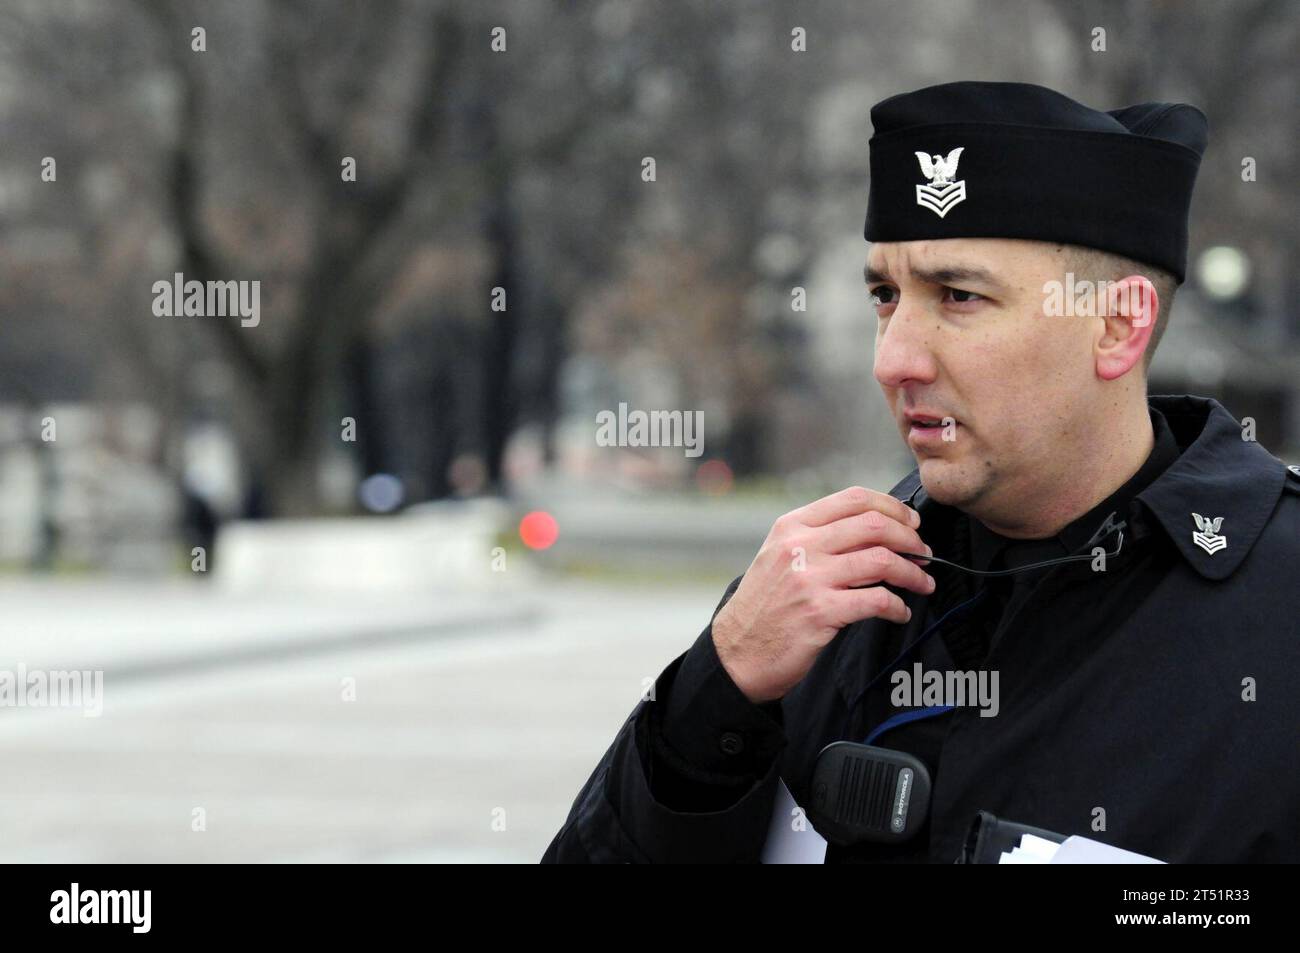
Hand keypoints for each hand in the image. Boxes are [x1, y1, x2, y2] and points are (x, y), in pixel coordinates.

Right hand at [711, 486, 933, 703]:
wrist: (737, 653)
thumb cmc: (765, 607)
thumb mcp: (779, 557)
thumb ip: (818, 538)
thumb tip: (875, 529)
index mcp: (791, 526)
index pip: (853, 498)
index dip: (892, 507)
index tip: (911, 522)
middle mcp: (799, 546)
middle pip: (873, 525)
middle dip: (910, 538)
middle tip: (923, 554)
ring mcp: (809, 579)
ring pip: (881, 560)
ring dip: (912, 573)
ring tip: (922, 583)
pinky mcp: (820, 612)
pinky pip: (877, 601)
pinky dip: (898, 607)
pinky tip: (900, 613)